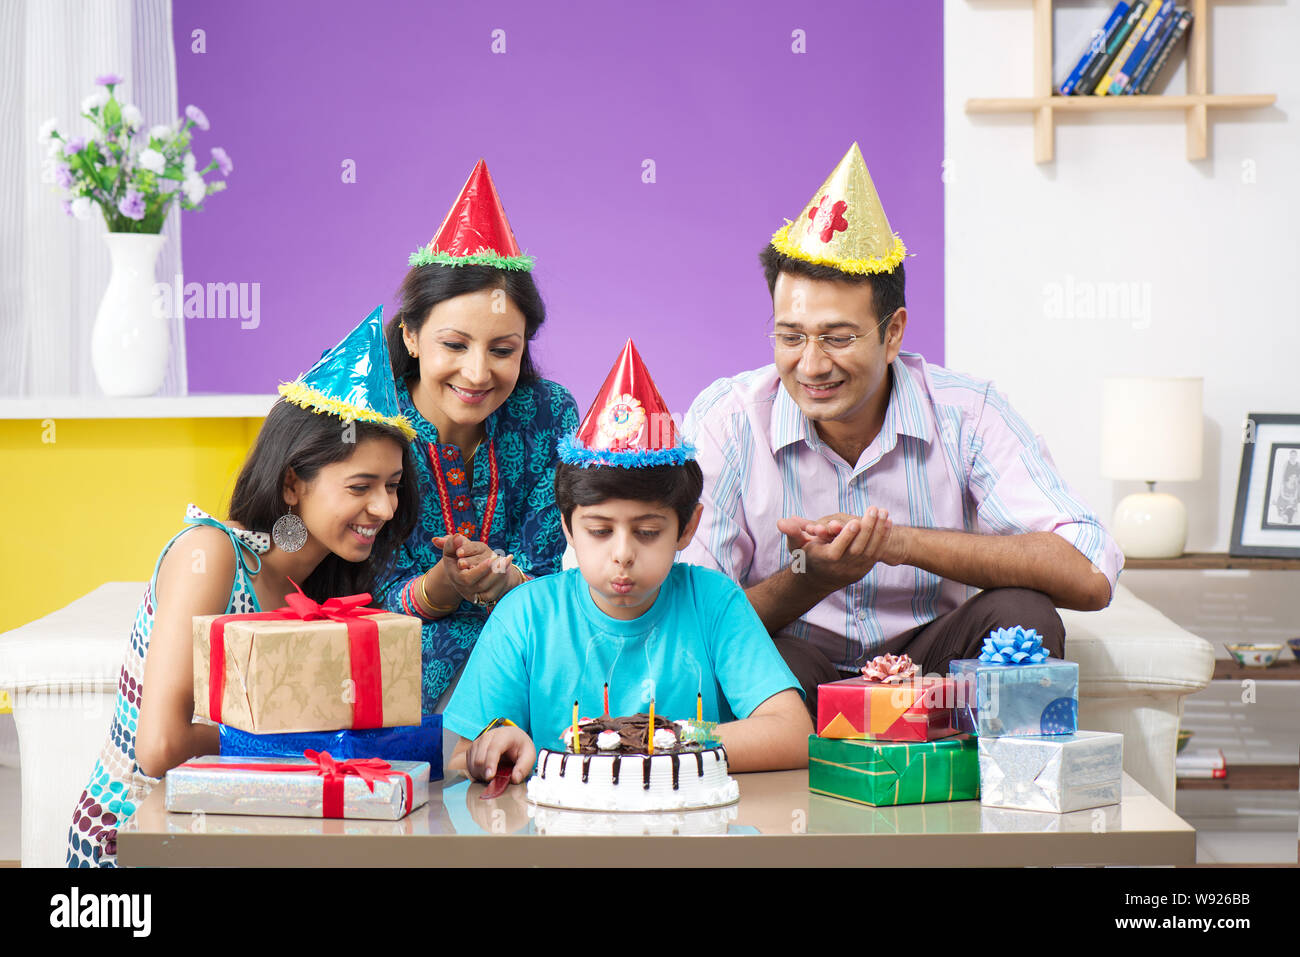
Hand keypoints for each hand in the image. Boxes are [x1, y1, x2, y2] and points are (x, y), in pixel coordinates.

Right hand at [432, 534, 515, 603]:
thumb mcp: (453, 548)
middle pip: (480, 585)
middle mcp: (464, 588)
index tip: (492, 557)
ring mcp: (475, 595)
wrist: (467, 568)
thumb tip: (457, 537)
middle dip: (495, 572)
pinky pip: (496, 592)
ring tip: (507, 558)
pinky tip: (508, 565)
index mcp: (455, 576)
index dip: (480, 570)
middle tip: (501, 557)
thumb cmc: (460, 555)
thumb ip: (452, 543)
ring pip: (489, 590)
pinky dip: (503, 579)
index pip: (466, 578)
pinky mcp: (485, 597)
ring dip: (500, 573)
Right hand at [465, 726, 535, 784]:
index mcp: (504, 735)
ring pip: (473, 763)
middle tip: (496, 780)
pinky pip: (469, 765)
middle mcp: (488, 736)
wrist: (512, 737)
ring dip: (481, 774)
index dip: (490, 763)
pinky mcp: (472, 749)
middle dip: (486, 773)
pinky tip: (486, 773)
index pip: (493, 749)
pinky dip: (476, 773)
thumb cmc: (520, 746)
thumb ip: (524, 767)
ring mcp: (478, 742)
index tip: (490, 776)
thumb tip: (514, 779)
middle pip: (479, 758)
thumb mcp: (529, 755)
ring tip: (494, 775)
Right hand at [776, 507, 895, 592]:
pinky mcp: (865, 568)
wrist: (820, 577)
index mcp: (825, 561)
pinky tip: (888, 521)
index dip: (846, 537)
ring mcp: (856, 569)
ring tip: (883, 512)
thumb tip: (781, 522)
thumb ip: (792, 531)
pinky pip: (877, 552)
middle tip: (873, 510)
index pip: (837, 551)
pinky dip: (883, 537)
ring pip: (870, 550)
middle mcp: (842, 567)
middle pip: (858, 549)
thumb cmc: (807, 555)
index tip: (853, 521)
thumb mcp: (797, 544)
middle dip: (867, 529)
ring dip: (879, 531)